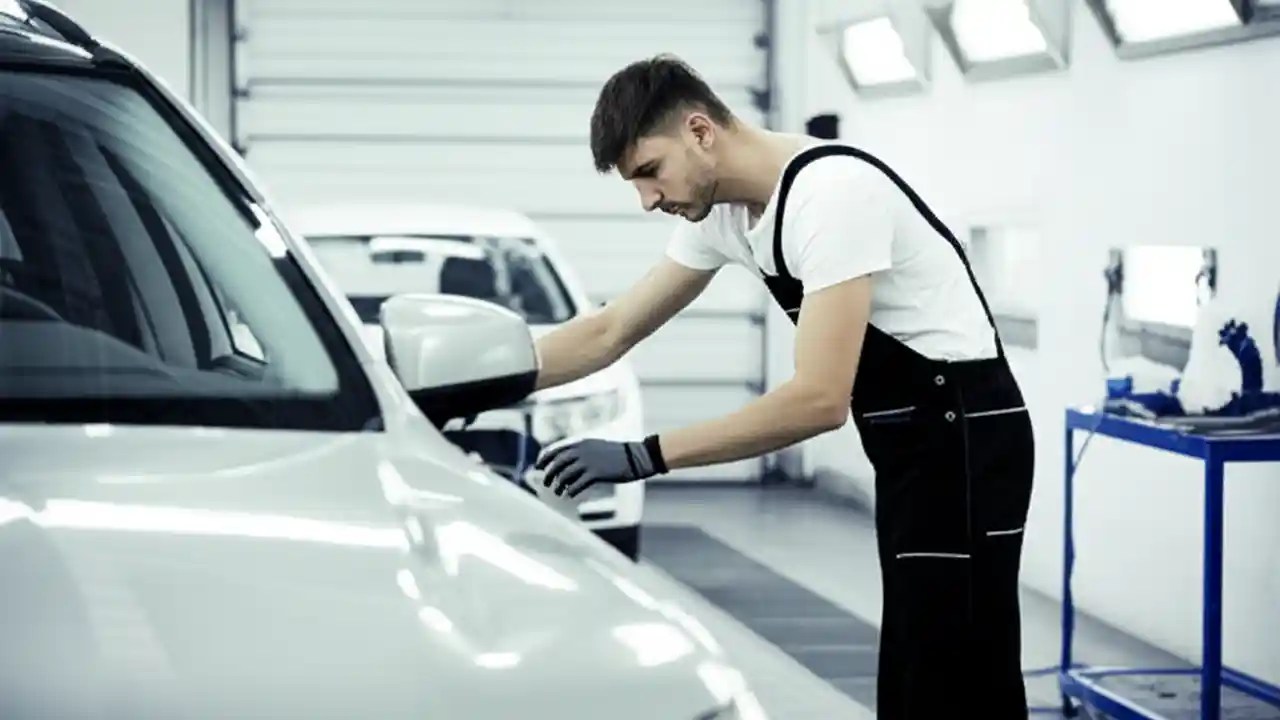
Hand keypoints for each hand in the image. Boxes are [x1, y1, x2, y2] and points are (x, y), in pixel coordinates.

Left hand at [534, 435, 666, 497]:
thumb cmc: (618, 454)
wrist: (635, 457)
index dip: (545, 459)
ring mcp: (588, 462)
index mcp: (581, 444)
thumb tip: (569, 465)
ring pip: (565, 475)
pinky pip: (577, 484)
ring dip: (558, 485)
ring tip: (558, 492)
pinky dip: (571, 491)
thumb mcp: (597, 447)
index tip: (538, 467)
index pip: (556, 450)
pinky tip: (570, 495)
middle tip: (546, 483)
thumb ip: (583, 453)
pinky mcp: (596, 474)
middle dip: (548, 474)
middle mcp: (582, 451)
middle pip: (557, 463)